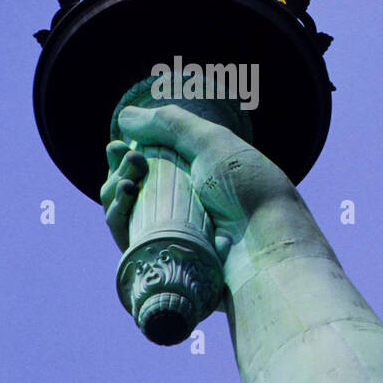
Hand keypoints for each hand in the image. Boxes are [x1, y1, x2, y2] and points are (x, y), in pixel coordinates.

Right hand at [100, 104, 296, 261]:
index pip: (150, 171)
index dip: (127, 158)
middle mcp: (186, 211)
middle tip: (130, 160)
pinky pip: (129, 242)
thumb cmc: (248, 190)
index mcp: (199, 183)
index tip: (118, 146)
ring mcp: (175, 240)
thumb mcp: (213, 144)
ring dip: (114, 193)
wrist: (268, 243)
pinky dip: (118, 220)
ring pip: (124, 217)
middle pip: (132, 192)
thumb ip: (171, 124)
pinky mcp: (165, 265)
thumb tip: (125, 117)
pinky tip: (121, 202)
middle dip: (120, 172)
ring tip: (127, 183)